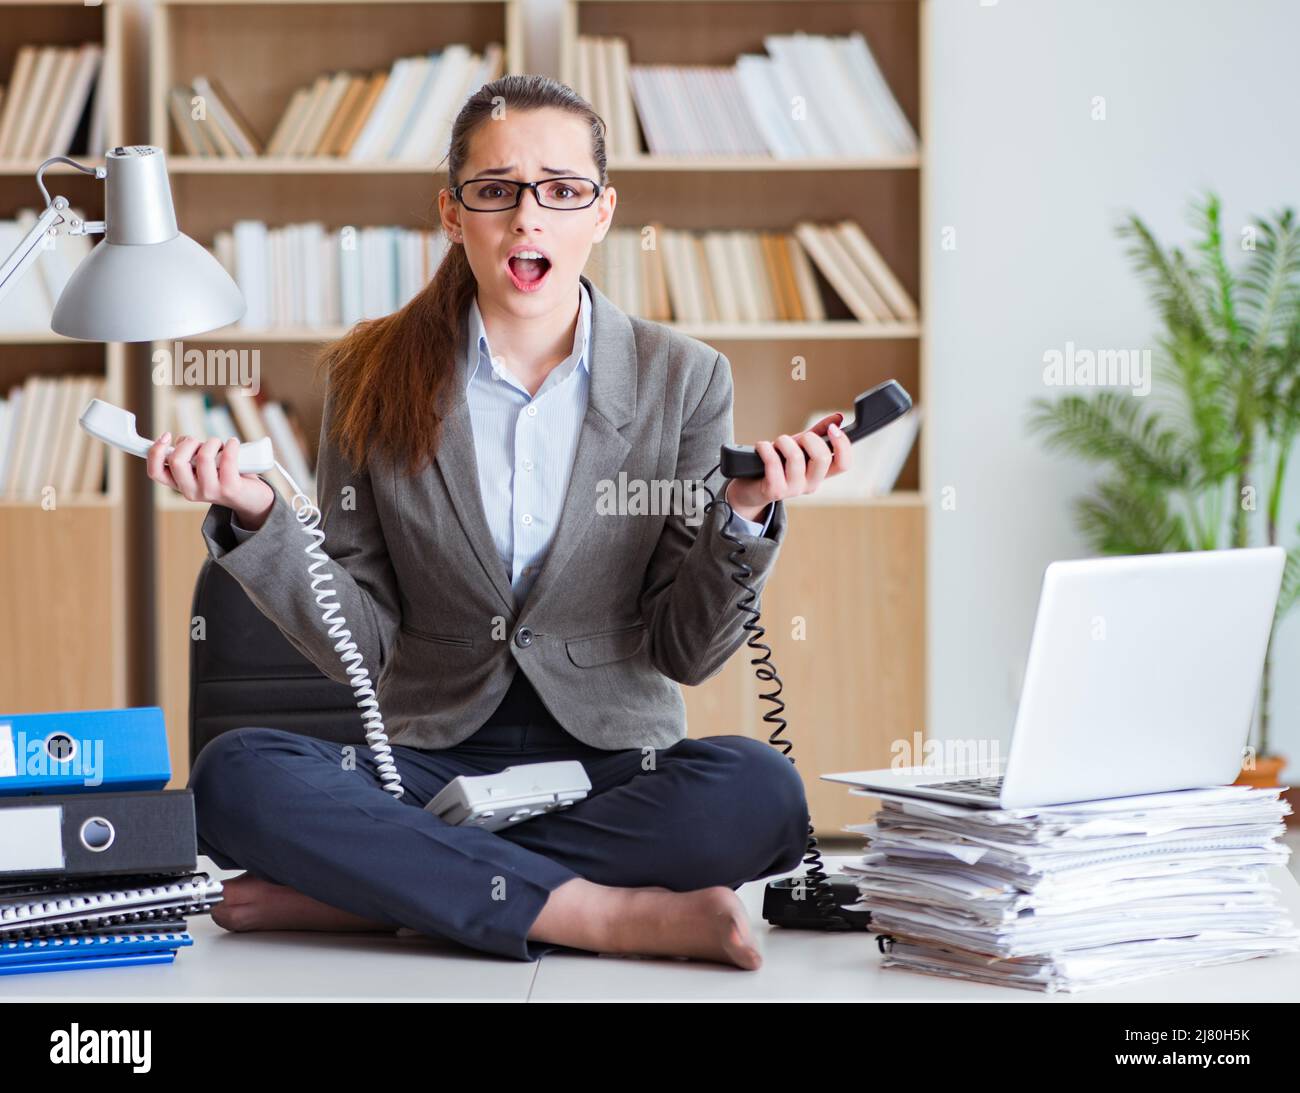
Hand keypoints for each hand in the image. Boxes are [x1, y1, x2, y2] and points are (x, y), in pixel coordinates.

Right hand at [146, 432, 275, 530]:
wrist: (252, 500)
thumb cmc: (224, 476)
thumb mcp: (200, 468)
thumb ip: (189, 456)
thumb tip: (183, 441)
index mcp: (180, 484)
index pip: (155, 472)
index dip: (155, 451)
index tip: (166, 436)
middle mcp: (191, 491)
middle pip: (176, 461)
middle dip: (188, 443)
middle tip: (199, 442)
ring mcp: (210, 491)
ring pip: (202, 457)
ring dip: (211, 442)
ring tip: (220, 444)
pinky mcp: (230, 488)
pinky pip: (227, 459)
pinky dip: (231, 446)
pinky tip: (233, 443)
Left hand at [724, 412, 851, 520]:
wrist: (751, 488)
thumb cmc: (777, 464)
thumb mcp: (799, 447)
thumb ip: (818, 433)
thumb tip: (838, 418)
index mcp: (821, 474)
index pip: (844, 464)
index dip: (843, 444)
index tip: (833, 429)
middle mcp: (811, 484)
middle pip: (822, 458)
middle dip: (809, 439)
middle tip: (798, 438)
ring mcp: (793, 490)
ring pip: (796, 457)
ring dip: (784, 441)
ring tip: (776, 443)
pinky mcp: (775, 490)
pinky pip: (773, 463)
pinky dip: (765, 448)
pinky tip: (761, 446)